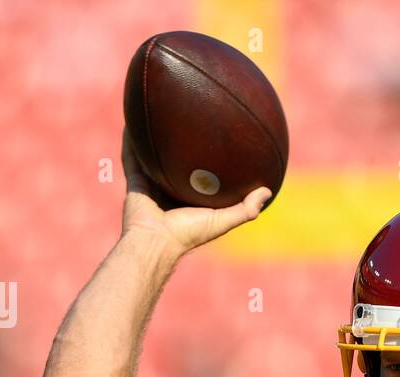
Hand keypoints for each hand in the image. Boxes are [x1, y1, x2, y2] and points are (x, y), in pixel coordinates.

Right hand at [120, 127, 271, 256]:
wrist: (154, 242)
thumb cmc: (188, 234)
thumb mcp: (222, 221)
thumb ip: (245, 209)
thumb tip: (268, 190)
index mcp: (190, 198)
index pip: (203, 176)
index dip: (212, 159)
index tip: (224, 139)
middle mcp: (170, 189)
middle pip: (177, 161)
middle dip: (183, 142)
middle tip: (192, 118)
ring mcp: (152, 184)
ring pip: (152, 155)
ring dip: (155, 136)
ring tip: (159, 110)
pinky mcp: (135, 180)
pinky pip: (131, 156)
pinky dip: (131, 139)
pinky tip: (134, 119)